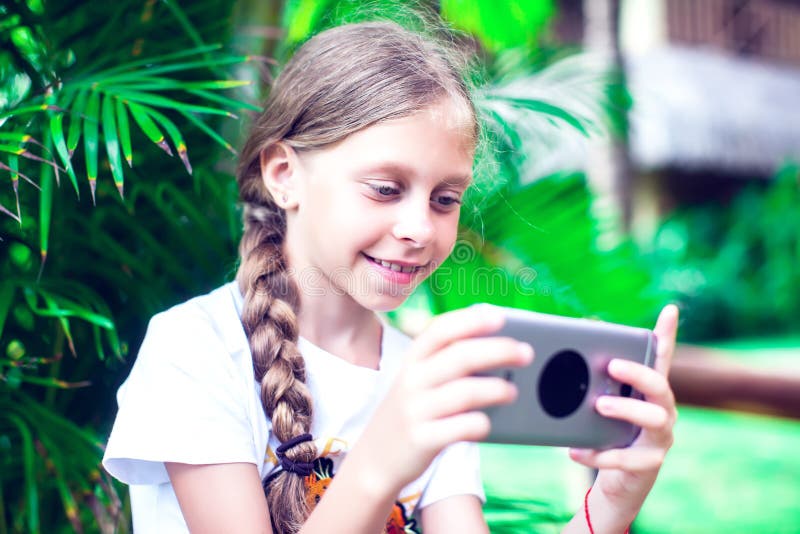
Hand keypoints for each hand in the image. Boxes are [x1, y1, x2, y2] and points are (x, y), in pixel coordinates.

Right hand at [349, 305, 533, 496]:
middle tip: (527, 353)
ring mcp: (415, 410)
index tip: (500, 317)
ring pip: (465, 392)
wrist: (377, 458)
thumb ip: (448, 363)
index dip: (471, 321)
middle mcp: (412, 380)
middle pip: (461, 357)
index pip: (441, 330)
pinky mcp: (422, 440)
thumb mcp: (419, 381)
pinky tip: (488, 423)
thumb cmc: (414, 412)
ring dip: (497, 390)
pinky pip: (461, 428)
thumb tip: (501, 349)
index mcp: (412, 359)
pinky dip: (480, 424)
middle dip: (499, 351)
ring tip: (514, 392)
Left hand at [568, 304, 679, 516]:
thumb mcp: (601, 406)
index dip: (667, 335)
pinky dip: (598, 454)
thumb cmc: (608, 434)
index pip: (661, 359)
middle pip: (660, 386)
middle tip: (612, 366)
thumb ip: (593, 385)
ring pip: (653, 419)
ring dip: (625, 409)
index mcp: (649, 392)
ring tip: (599, 406)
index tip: (669, 310)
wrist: (617, 483)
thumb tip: (565, 357)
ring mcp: (660, 437)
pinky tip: (574, 450)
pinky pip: (627, 457)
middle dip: (637, 374)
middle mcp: (662, 411)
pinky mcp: (649, 463)